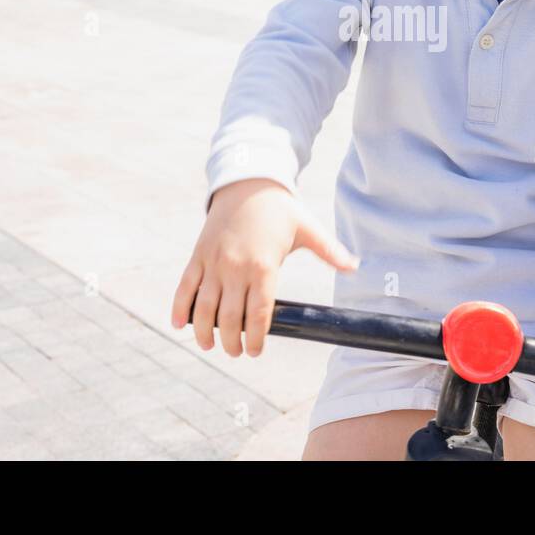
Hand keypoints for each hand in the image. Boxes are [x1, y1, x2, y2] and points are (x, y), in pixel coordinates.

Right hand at [170, 178, 359, 357]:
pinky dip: (180, 308)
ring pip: (204, 307)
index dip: (256, 337)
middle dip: (232, 342)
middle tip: (237, 352)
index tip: (256, 351)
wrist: (247, 182)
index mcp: (264, 265)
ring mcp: (213, 262)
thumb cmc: (280, 209)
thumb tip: (355, 266)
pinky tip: (180, 325)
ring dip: (205, 331)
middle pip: (229, 317)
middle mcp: (235, 267)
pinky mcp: (198, 255)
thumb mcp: (307, 228)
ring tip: (211, 345)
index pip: (259, 313)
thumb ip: (330, 251)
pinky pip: (185, 287)